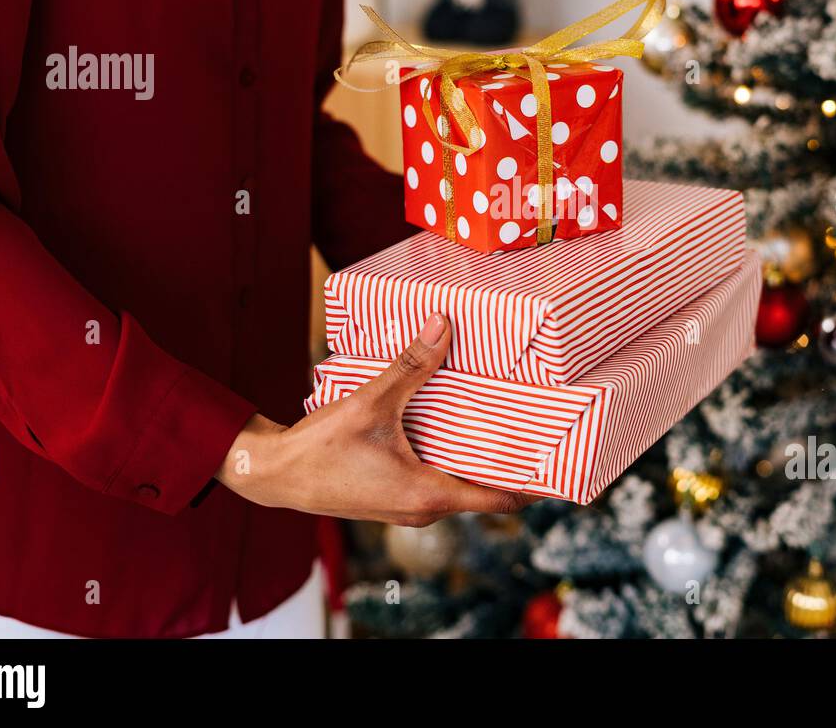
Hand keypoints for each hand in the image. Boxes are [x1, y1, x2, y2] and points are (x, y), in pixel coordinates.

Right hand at [216, 314, 529, 524]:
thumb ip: (410, 365)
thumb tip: (443, 326)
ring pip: (457, 488)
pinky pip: (435, 484)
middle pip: (483, 493)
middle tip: (539, 435)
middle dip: (510, 468)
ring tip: (503, 430)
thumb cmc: (319, 448)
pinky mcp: (390, 499)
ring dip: (478, 465)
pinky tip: (451, 433)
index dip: (534, 487)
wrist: (274, 475)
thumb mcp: (370, 401)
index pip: (499, 499)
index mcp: (427, 493)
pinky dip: (451, 464)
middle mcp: (421, 508)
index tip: (561, 471)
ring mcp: (404, 508)